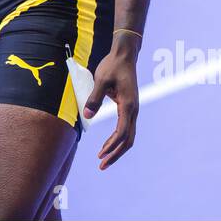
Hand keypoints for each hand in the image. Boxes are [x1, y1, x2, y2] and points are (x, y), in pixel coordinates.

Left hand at [83, 40, 139, 169]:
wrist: (125, 55)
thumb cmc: (112, 66)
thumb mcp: (100, 80)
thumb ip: (94, 98)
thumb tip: (87, 117)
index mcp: (128, 105)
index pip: (122, 132)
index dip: (111, 146)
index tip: (100, 155)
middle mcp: (133, 109)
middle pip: (128, 139)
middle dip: (115, 154)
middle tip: (101, 165)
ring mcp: (133, 109)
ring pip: (129, 136)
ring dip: (117, 149)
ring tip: (104, 159)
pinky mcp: (129, 107)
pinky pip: (127, 128)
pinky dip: (119, 139)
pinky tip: (109, 144)